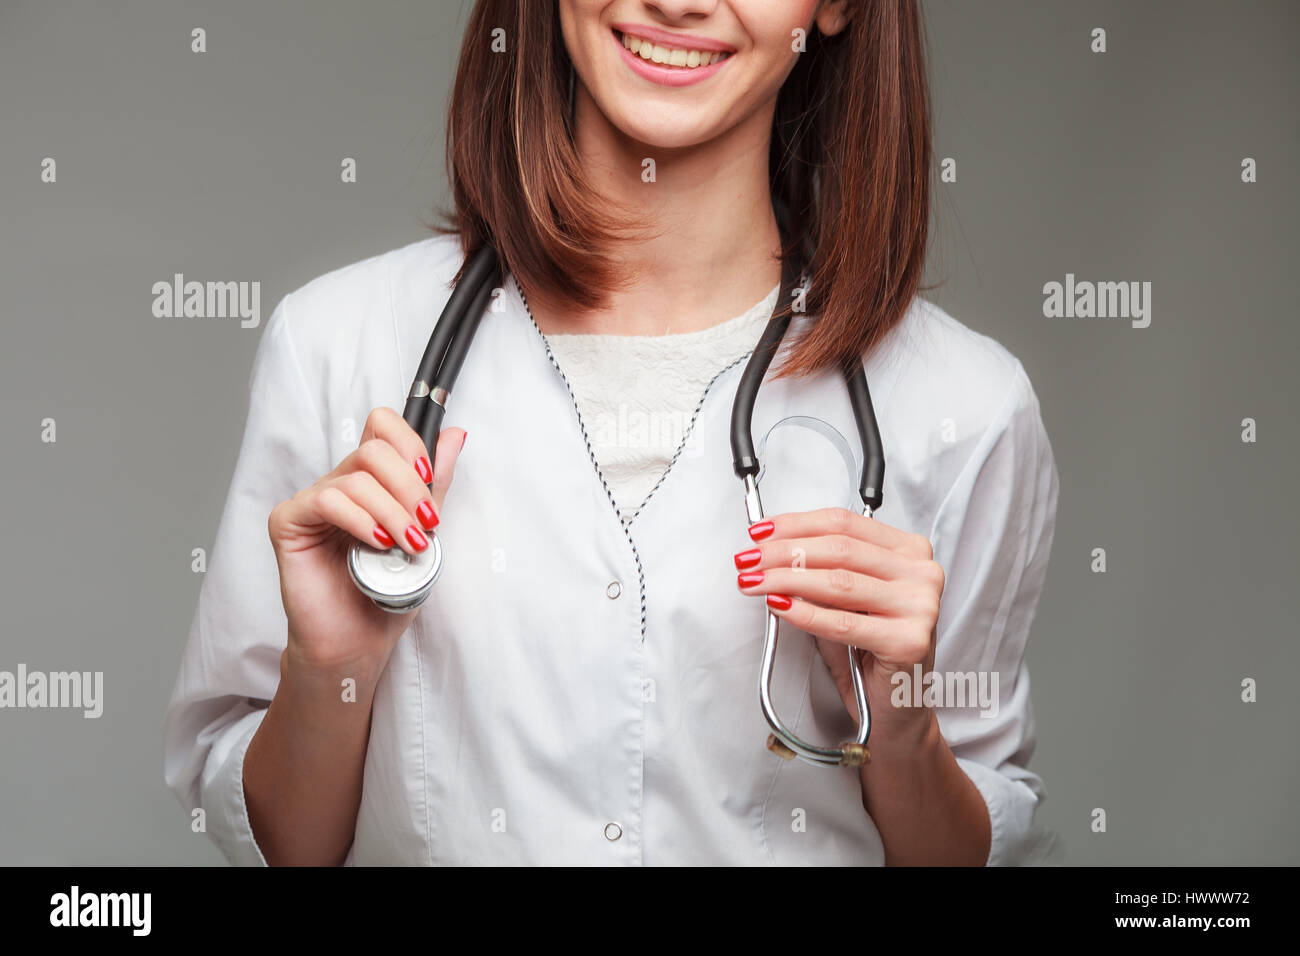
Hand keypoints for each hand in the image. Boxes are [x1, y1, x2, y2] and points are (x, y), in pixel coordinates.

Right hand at [268, 407, 465, 681]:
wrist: (358, 643)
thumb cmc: (387, 593)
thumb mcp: (424, 531)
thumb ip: (436, 483)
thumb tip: (454, 435)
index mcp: (370, 481)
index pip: (382, 428)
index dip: (410, 444)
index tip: (429, 479)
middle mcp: (340, 484)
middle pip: (374, 449)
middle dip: (409, 486)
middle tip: (426, 524)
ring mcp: (311, 502)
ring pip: (356, 477)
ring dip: (392, 512)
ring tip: (408, 546)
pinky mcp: (289, 522)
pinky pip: (326, 500)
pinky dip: (360, 520)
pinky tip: (377, 545)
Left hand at [733, 507, 944, 741]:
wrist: (896, 711)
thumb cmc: (871, 654)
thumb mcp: (848, 600)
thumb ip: (821, 571)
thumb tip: (770, 550)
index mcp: (910, 552)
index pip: (846, 523)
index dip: (796, 524)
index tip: (761, 532)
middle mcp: (922, 574)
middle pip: (840, 549)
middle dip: (783, 552)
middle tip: (748, 560)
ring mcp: (920, 606)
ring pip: (838, 582)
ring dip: (785, 579)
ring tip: (754, 582)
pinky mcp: (908, 641)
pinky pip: (842, 623)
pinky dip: (805, 614)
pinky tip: (779, 607)